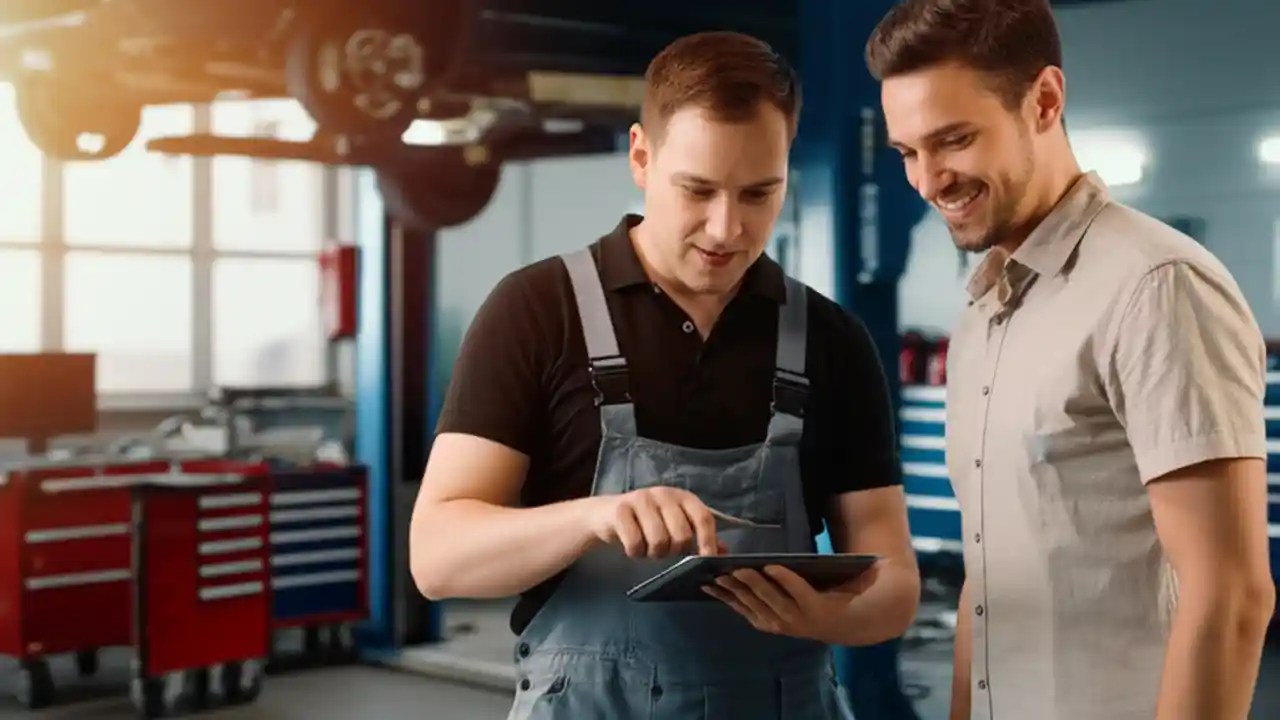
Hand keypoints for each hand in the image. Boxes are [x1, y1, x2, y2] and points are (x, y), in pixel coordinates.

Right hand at [588, 486, 724, 558]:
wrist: (605, 516)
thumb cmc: (646, 523)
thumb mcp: (674, 526)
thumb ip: (699, 538)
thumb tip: (725, 552)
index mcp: (682, 497)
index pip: (703, 518)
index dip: (708, 540)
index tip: (706, 559)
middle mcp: (664, 494)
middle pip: (682, 534)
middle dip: (674, 551)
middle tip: (664, 552)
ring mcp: (641, 499)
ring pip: (658, 540)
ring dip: (653, 553)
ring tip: (647, 548)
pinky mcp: (620, 509)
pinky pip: (635, 543)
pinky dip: (635, 552)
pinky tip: (633, 547)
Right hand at [703, 563, 879, 641]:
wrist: (864, 617)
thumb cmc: (822, 602)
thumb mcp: (790, 600)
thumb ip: (768, 590)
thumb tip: (740, 570)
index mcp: (773, 622)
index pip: (741, 608)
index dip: (723, 597)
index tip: (704, 583)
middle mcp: (784, 624)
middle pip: (753, 603)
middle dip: (734, 588)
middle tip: (717, 572)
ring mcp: (801, 619)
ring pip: (773, 600)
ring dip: (755, 584)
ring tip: (740, 568)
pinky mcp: (819, 610)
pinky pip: (799, 592)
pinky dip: (785, 579)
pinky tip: (772, 566)